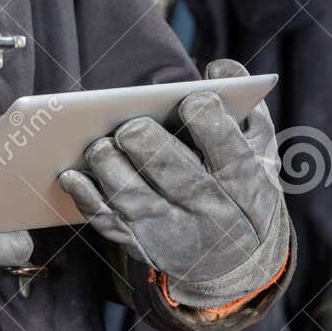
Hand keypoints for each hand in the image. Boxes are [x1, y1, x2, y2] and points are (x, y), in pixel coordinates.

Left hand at [56, 58, 289, 307]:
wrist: (240, 263)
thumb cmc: (244, 190)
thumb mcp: (261, 150)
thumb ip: (245, 105)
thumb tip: (219, 67)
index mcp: (247, 186)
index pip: (229, 150)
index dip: (208, 120)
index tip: (192, 101)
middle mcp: (212, 214)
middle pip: (175, 174)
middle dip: (146, 142)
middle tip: (130, 125)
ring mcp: (175, 235)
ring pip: (133, 198)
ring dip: (108, 165)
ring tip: (98, 144)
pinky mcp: (144, 248)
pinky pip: (108, 222)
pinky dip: (86, 198)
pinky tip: (71, 175)